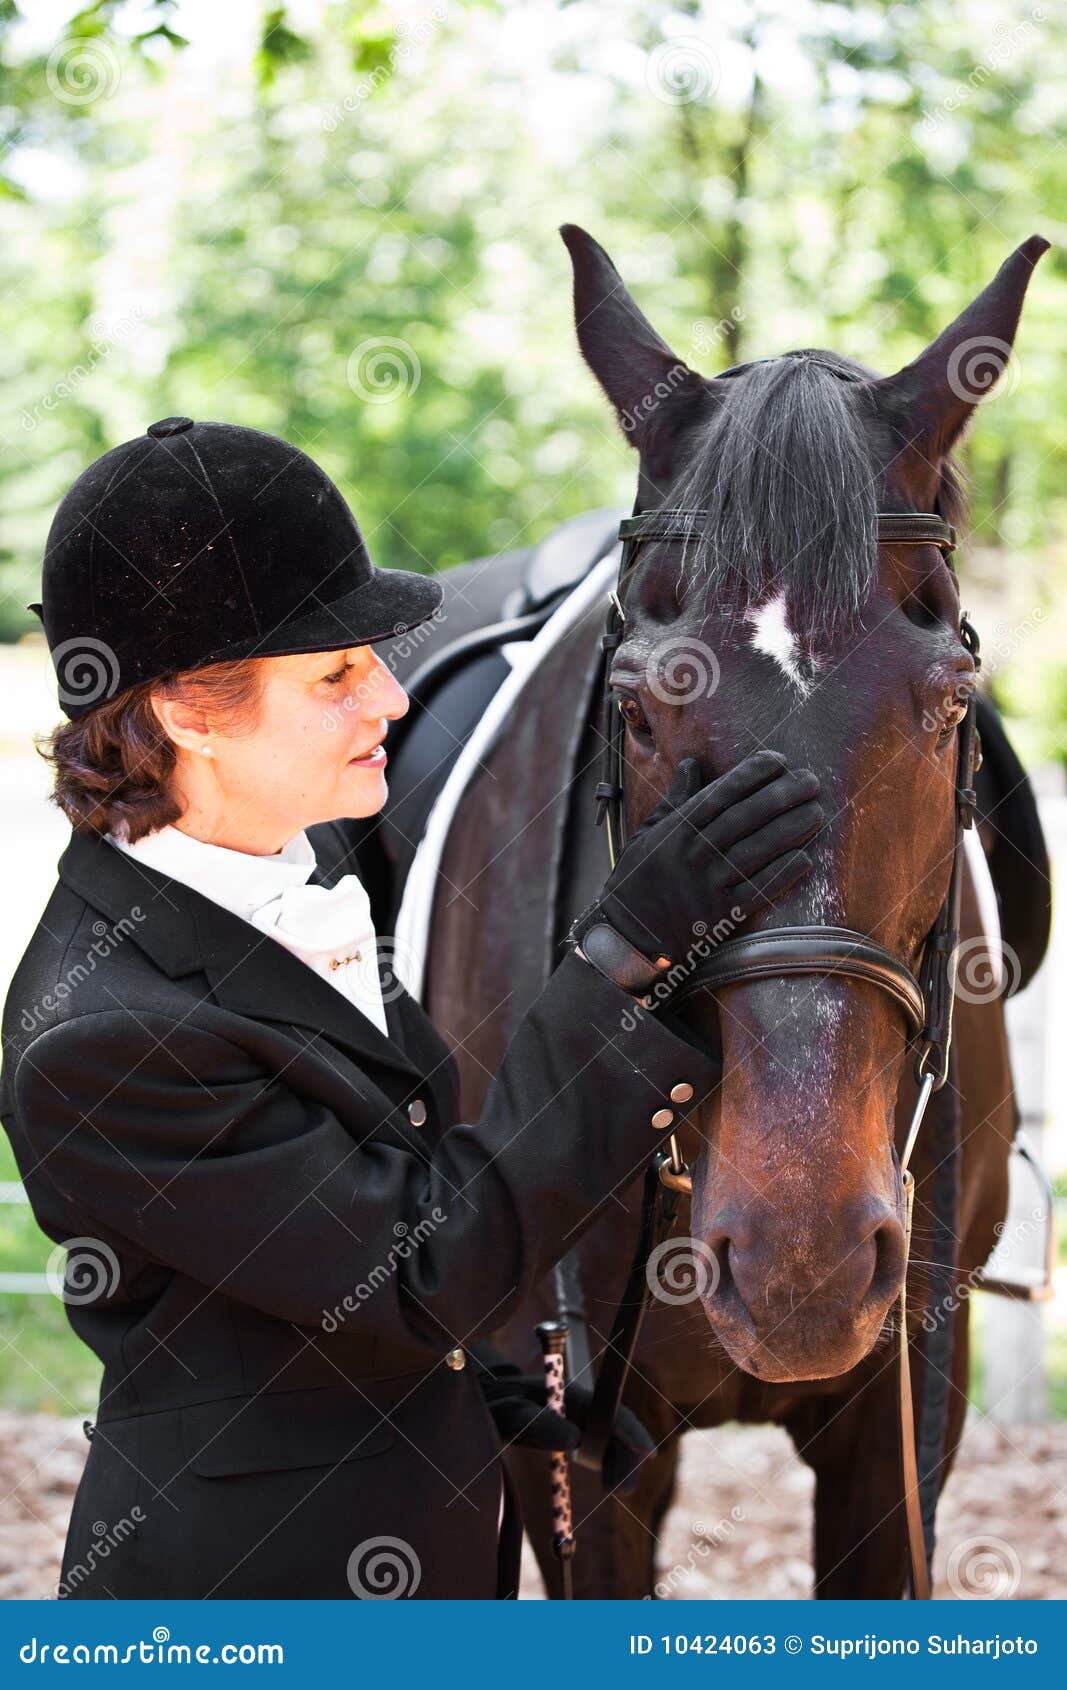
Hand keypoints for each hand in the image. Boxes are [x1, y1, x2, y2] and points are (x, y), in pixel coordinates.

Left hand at [478, 1369, 653, 1493]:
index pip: (608, 1408)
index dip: (630, 1429)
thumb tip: (574, 1440)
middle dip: (627, 1455)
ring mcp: (580, 1418)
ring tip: (617, 1489)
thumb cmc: (496, 1405)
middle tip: (622, 1490)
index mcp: (568, 1394)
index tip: (648, 1453)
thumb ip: (536, 1423)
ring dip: (621, 1463)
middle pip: (617, 1427)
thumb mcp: (508, 1414)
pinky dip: (611, 1464)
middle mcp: (581, 1405)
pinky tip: (610, 1480)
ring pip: (613, 1440)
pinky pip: (603, 1448)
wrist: (488, 1402)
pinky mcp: (576, 1434)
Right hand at [572, 751, 821, 991]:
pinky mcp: (720, 917)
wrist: (629, 936)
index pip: (720, 795)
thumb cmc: (639, 879)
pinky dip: (782, 875)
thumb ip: (675, 799)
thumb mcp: (649, 834)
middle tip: (811, 781)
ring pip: (755, 852)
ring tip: (817, 813)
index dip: (750, 775)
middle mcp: (692, 855)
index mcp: (676, 831)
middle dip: (780, 796)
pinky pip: (757, 892)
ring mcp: (707, 886)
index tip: (778, 761)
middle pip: (743, 819)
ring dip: (789, 831)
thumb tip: (691, 764)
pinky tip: (805, 858)